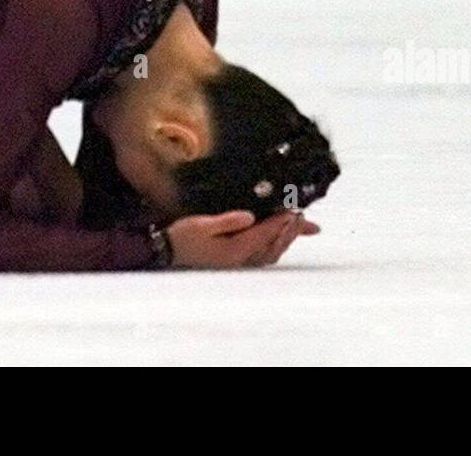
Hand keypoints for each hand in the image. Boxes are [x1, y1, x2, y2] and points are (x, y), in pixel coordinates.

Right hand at [166, 210, 318, 268]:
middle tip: (302, 215)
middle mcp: (240, 260)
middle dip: (289, 231)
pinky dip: (277, 245)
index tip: (292, 210)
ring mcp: (239, 262)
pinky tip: (282, 236)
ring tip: (299, 224)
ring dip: (286, 239)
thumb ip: (227, 221)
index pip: (263, 235)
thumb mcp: (202, 224)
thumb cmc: (183, 236)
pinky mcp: (236, 259)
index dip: (280, 222)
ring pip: (271, 253)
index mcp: (233, 251)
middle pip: (272, 247)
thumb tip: (250, 216)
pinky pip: (264, 255)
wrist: (168, 251)